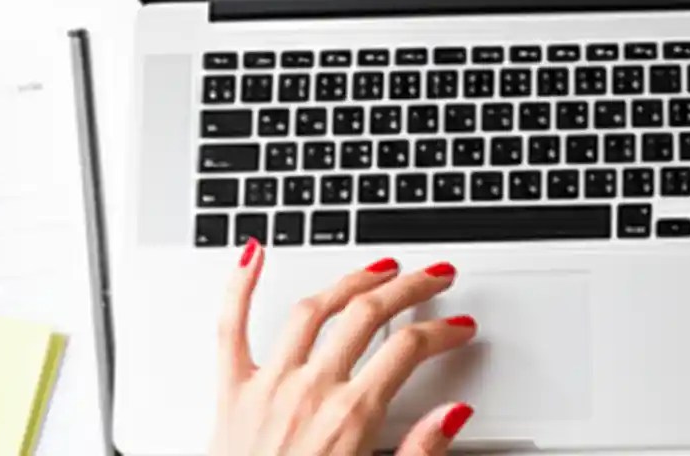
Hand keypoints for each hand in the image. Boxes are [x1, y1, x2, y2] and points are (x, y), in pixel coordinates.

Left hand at [209, 239, 477, 455]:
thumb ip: (421, 452)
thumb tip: (455, 414)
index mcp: (351, 417)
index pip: (410, 349)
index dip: (443, 331)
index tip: (458, 329)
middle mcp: (310, 390)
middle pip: (369, 313)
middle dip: (410, 286)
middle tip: (434, 277)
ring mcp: (268, 385)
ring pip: (314, 309)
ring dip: (351, 279)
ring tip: (378, 268)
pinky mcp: (231, 392)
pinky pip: (231, 327)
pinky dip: (239, 285)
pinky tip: (253, 253)